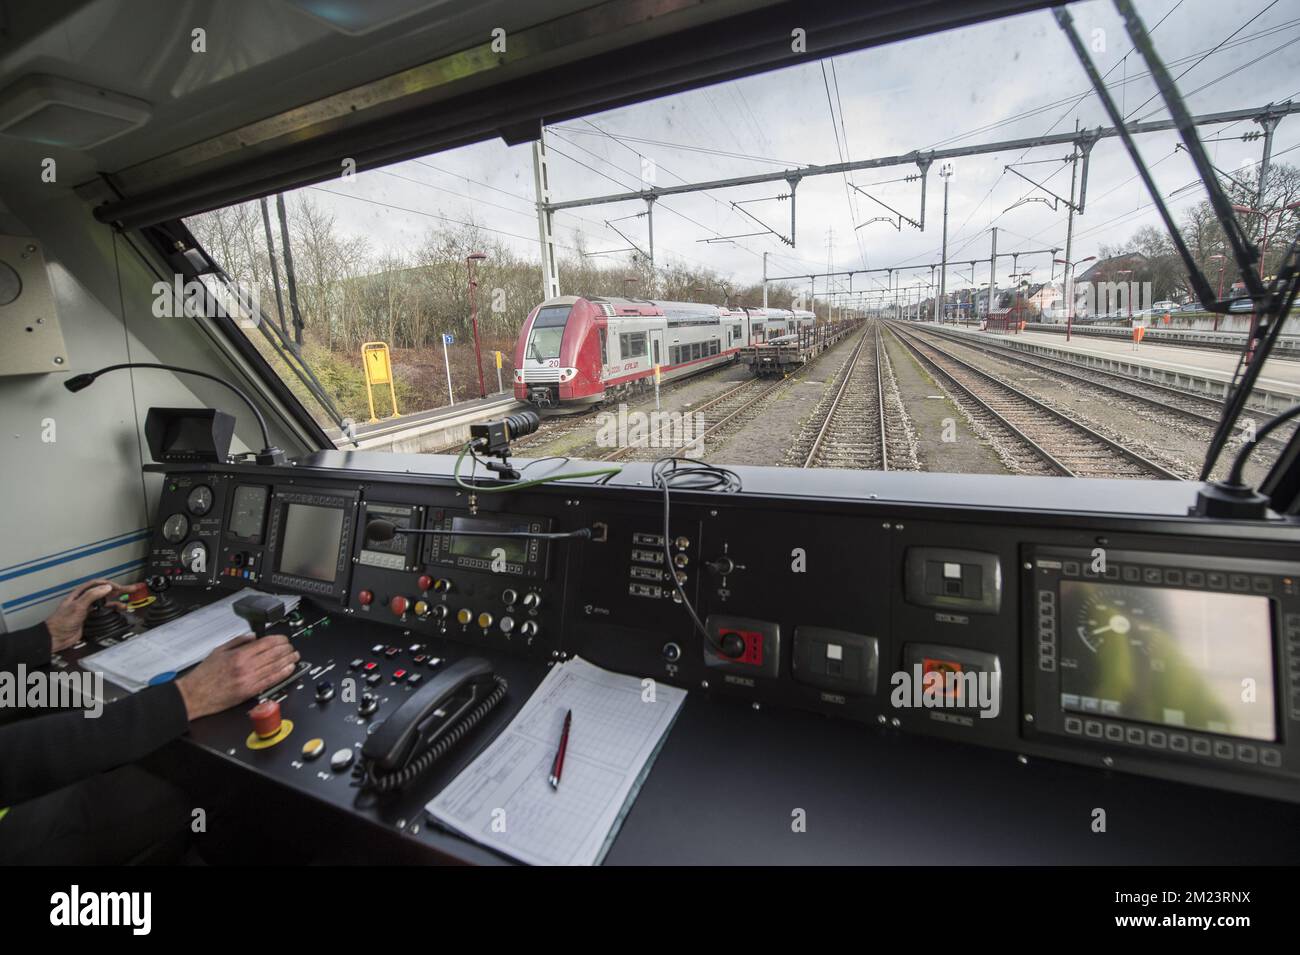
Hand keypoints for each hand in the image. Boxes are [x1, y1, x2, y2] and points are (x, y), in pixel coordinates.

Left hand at [46, 579, 131, 652]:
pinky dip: (112, 611)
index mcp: (81, 593)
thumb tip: (106, 588)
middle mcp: (85, 600)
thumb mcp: (77, 605)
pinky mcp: (90, 619)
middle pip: (104, 592)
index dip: (110, 584)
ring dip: (117, 602)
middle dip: (118, 590)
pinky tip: (117, 612)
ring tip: (127, 602)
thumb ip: (92, 595)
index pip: (98, 584)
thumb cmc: (61, 621)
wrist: (55, 637)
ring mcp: (88, 609)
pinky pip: (104, 613)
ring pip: (106, 602)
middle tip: (131, 590)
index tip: (120, 587)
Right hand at [175, 634, 298, 720]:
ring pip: (274, 667)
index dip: (278, 640)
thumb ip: (237, 641)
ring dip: (288, 660)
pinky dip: (282, 674)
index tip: (284, 639)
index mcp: (238, 654)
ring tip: (295, 656)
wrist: (194, 695)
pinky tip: (289, 670)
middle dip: (286, 649)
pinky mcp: (249, 691)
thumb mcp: (218, 651)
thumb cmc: (204, 675)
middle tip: (292, 647)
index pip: (265, 643)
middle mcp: (245, 666)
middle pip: (273, 654)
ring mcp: (248, 679)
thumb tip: (253, 636)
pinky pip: (270, 681)